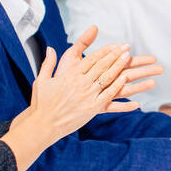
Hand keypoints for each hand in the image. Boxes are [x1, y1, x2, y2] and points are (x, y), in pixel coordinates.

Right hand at [28, 38, 144, 140]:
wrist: (43, 124)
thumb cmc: (41, 103)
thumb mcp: (42, 80)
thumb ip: (48, 63)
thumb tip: (50, 48)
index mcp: (70, 75)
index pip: (91, 59)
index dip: (104, 51)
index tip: (114, 45)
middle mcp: (80, 83)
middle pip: (102, 65)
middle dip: (115, 55)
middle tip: (126, 47)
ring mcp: (88, 95)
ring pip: (107, 78)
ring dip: (119, 67)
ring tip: (128, 57)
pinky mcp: (93, 108)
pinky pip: (109, 95)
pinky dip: (118, 86)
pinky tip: (125, 79)